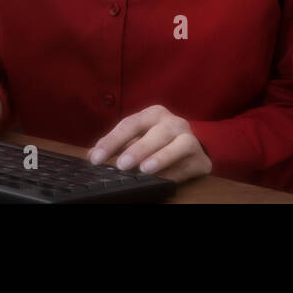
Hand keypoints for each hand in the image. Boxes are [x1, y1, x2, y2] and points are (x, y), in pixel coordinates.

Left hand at [86, 105, 211, 182]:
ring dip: (161, 157)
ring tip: (144, 169)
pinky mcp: (200, 157)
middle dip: (137, 149)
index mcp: (153, 114)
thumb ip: (117, 145)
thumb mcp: (137, 138)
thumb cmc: (158, 141)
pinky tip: (163, 179)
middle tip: (121, 164)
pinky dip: (175, 172)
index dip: (112, 140)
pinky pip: (188, 164)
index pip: (130, 124)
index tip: (96, 157)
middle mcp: (173, 122)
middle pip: (155, 133)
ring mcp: (190, 138)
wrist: (192, 148)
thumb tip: (92, 154)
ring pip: (178, 144)